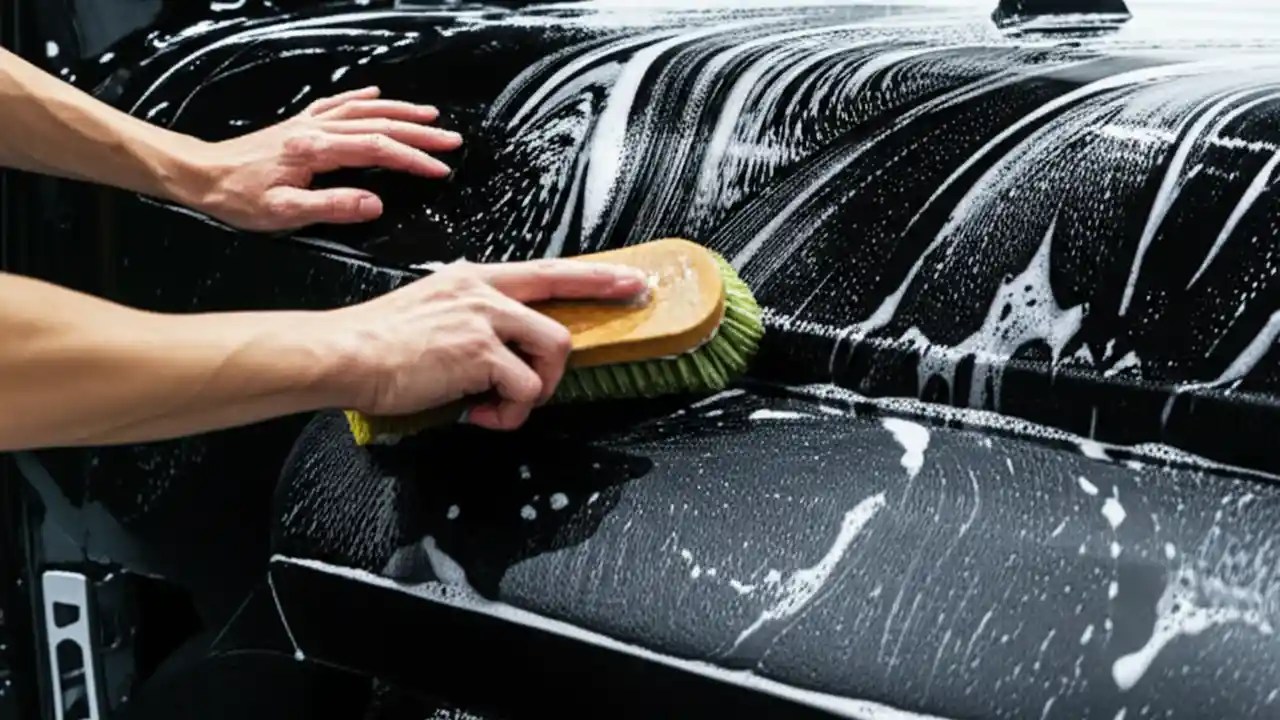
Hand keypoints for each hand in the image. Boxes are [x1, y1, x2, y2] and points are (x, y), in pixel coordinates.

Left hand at [185, 86, 461, 231]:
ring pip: (363, 110)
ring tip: (430, 117)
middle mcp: (316, 129)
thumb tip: (376, 203)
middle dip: (419, 134)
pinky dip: (361, 97)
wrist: (200, 175)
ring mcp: (307, 122)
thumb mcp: (285, 213)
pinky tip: (376, 94)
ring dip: (399, 112)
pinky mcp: (298, 123)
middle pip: (378, 125)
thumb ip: (333, 206)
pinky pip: (337, 103)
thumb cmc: (239, 199)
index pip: (377, 150)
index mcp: (316, 150)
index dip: (412, 160)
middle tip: (452, 141)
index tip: (440, 170)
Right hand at [328, 258, 648, 430]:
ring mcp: (485, 319)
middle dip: (574, 341)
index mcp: (474, 278)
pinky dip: (507, 413)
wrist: (345, 353)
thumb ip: (470, 318)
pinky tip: (477, 413)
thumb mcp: (431, 309)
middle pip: (560, 314)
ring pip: (552, 352)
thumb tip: (498, 352)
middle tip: (576, 356)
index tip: (630, 279)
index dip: (594, 276)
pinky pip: (524, 389)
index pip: (547, 271)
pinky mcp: (481, 351)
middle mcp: (485, 292)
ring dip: (533, 390)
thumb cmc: (378, 342)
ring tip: (497, 404)